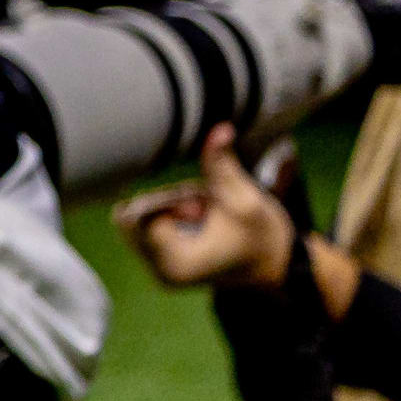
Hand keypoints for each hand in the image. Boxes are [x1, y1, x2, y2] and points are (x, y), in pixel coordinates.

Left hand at [115, 120, 297, 289]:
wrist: (270, 262)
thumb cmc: (261, 233)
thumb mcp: (245, 198)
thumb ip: (223, 165)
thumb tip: (221, 129)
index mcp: (177, 265)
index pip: (141, 218)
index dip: (169, 201)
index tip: (199, 206)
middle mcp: (158, 271)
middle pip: (130, 214)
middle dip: (165, 201)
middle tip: (202, 209)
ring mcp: (153, 267)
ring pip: (132, 214)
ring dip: (166, 204)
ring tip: (203, 214)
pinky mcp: (152, 258)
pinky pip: (137, 220)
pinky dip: (163, 210)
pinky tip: (193, 218)